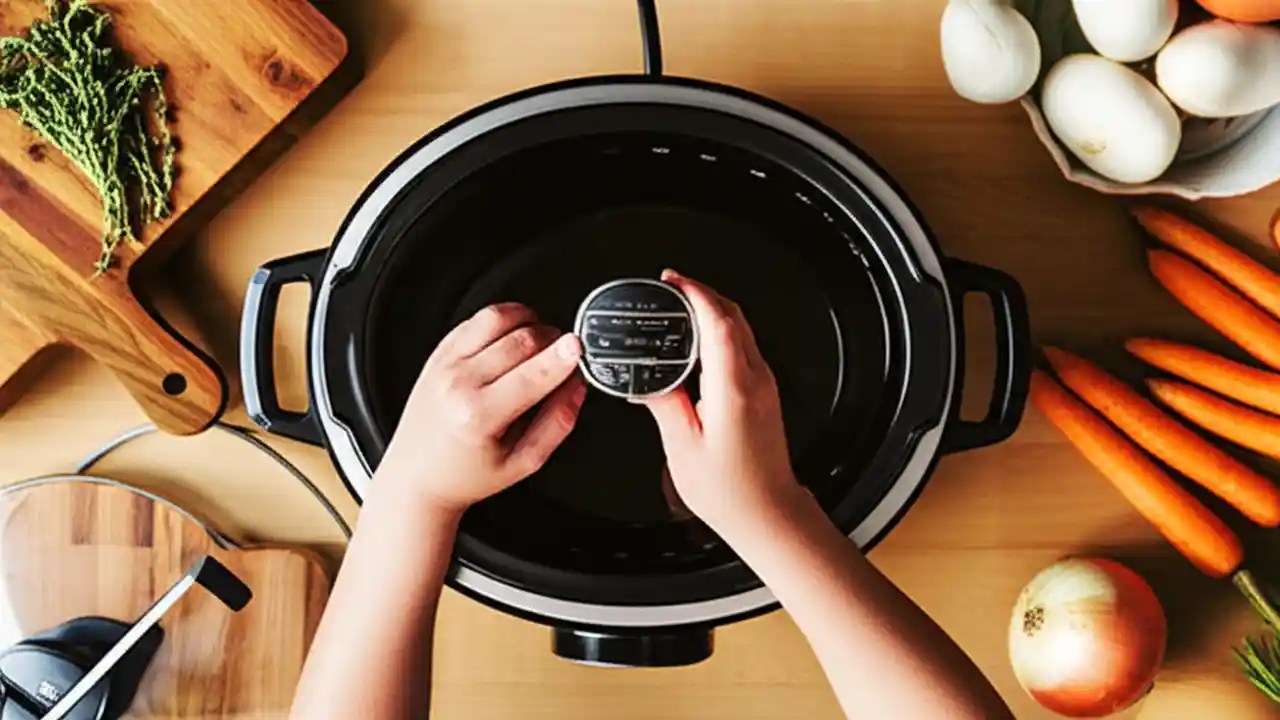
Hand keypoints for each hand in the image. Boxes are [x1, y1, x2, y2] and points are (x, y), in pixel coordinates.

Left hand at [377, 303, 585, 513]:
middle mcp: (458, 384)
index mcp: (480, 416)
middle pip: (521, 339)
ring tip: (539, 341)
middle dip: (551, 340)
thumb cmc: (465, 475)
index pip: (533, 374)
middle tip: (562, 355)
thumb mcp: (523, 463)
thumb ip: (557, 424)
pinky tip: (510, 338)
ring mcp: (445, 365)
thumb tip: (576, 388)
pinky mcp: (437, 354)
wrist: (416, 476)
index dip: (563, 355)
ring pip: (497, 319)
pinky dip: (501, 320)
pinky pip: (475, 320)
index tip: (579, 346)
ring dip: (527, 321)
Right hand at [643, 270, 805, 533]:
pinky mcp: (764, 394)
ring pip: (741, 329)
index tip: (673, 280)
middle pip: (733, 316)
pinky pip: (743, 348)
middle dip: (702, 293)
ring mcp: (764, 385)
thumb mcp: (682, 447)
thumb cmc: (731, 492)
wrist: (768, 513)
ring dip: (713, 311)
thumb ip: (664, 404)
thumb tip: (645, 379)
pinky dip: (721, 332)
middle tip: (672, 286)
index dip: (695, 294)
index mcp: (733, 389)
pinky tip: (699, 342)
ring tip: (681, 308)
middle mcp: (755, 380)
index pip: (718, 322)